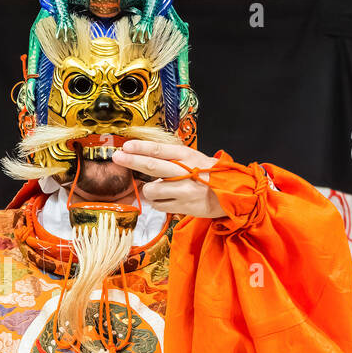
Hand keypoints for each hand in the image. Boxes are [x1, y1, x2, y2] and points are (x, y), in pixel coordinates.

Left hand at [112, 139, 227, 218]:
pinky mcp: (183, 206)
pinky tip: (169, 199)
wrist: (234, 195)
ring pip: (152, 190)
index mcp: (188, 157)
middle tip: (117, 157)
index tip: (126, 146)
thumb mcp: (196, 159)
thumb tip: (146, 157)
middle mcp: (185, 172)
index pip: (160, 151)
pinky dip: (159, 203)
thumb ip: (173, 159)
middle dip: (131, 161)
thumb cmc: (211, 175)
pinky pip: (158, 205)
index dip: (141, 148)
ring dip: (150, 190)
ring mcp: (184, 190)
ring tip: (161, 189)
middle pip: (152, 166)